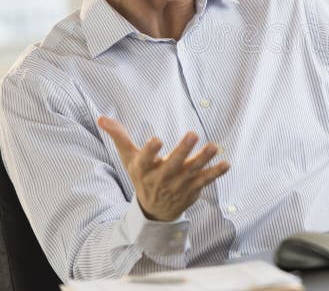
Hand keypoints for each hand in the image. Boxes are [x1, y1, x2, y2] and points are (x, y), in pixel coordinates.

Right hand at [97, 116, 229, 221]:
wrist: (155, 210)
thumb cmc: (142, 176)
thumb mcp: (129, 158)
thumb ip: (119, 137)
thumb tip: (102, 118)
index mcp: (144, 169)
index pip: (145, 160)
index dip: (150, 151)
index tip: (156, 140)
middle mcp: (161, 178)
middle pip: (173, 164)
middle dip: (183, 150)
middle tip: (193, 134)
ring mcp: (179, 184)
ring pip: (193, 171)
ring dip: (204, 159)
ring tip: (214, 146)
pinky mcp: (193, 189)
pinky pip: (206, 180)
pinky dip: (216, 173)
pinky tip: (226, 164)